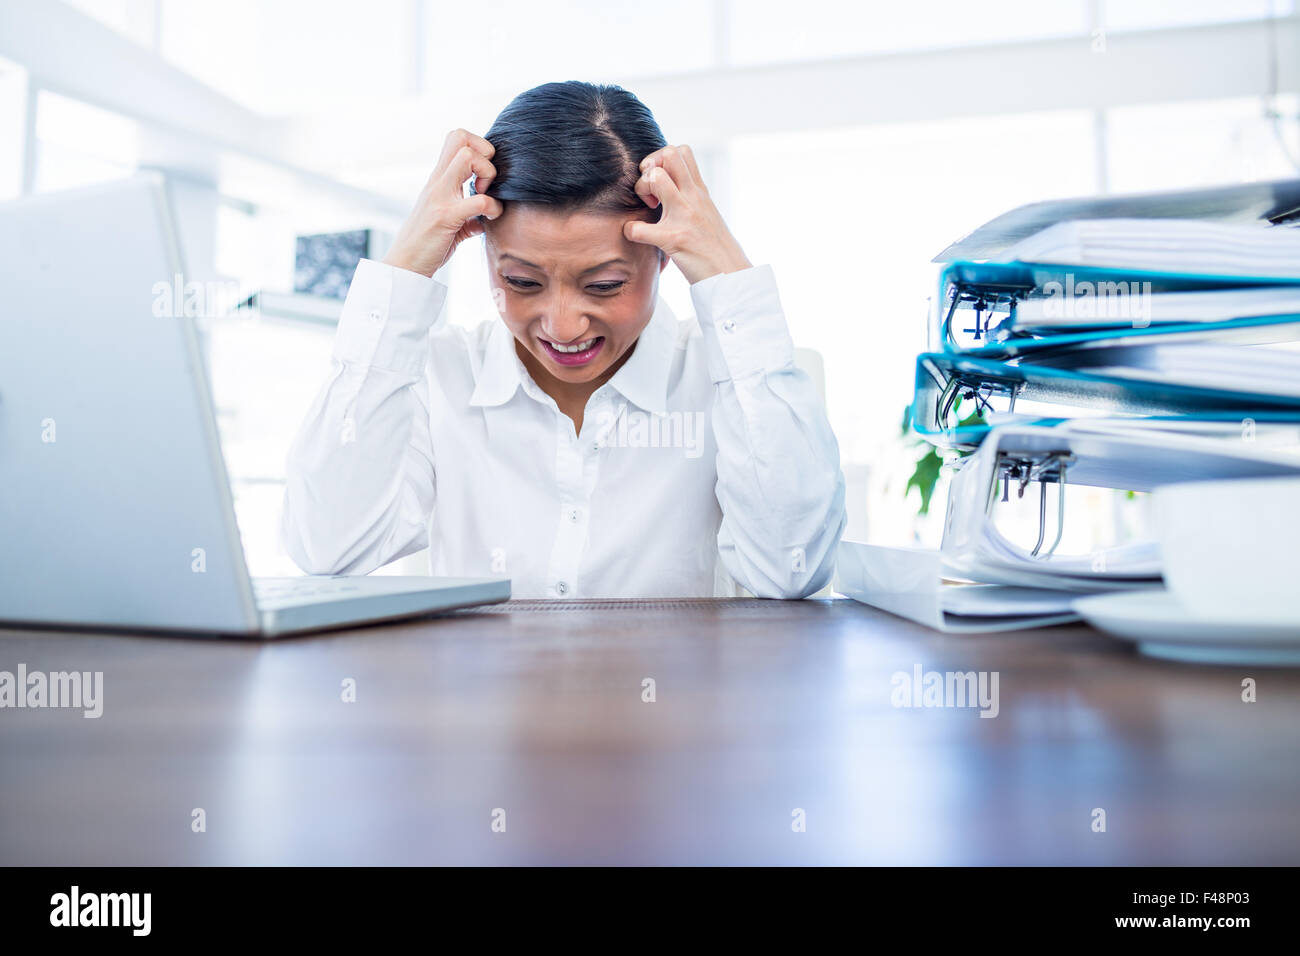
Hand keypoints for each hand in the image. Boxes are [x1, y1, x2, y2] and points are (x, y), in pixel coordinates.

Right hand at [383, 129, 504, 277]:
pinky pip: (478, 201)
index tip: (482, 177)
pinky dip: (493, 208)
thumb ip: (467, 217)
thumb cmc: (426, 246)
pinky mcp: (446, 217)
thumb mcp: (448, 223)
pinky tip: (490, 219)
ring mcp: (440, 197)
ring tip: (486, 197)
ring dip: (488, 174)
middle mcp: (437, 182)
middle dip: (485, 153)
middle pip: (461, 136)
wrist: (404, 266)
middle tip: (485, 183)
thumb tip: (484, 220)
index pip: (457, 138)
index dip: (479, 149)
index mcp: (438, 180)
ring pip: (468, 157)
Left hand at [622, 144, 751, 284]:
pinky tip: (637, 238)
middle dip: (650, 167)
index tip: (660, 184)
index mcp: (700, 192)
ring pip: (656, 177)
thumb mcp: (708, 215)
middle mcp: (693, 198)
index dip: (662, 161)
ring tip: (648, 209)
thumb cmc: (716, 250)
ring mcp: (684, 216)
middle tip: (650, 192)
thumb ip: (692, 199)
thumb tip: (673, 192)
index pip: (681, 152)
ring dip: (641, 188)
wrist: (733, 276)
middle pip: (669, 154)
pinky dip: (631, 231)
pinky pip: (639, 228)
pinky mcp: (675, 239)